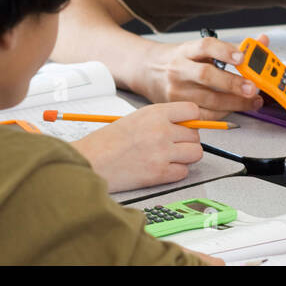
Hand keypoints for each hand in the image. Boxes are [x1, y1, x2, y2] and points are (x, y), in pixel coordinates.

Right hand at [71, 101, 203, 190]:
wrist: (91, 162)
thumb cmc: (107, 141)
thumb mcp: (136, 118)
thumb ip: (162, 119)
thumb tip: (186, 124)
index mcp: (156, 113)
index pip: (193, 111)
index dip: (192, 120)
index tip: (187, 126)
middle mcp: (162, 131)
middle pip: (195, 135)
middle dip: (187, 141)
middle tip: (173, 145)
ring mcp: (162, 153)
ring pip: (195, 153)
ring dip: (186, 157)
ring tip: (170, 157)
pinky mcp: (159, 174)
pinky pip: (184, 172)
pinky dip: (176, 172)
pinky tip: (162, 168)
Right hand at [142, 34, 267, 116]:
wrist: (147, 70)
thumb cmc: (178, 59)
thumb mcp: (200, 48)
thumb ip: (231, 48)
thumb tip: (262, 42)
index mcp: (186, 50)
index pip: (205, 46)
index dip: (225, 51)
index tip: (242, 57)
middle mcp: (179, 69)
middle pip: (206, 76)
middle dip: (232, 83)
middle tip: (252, 87)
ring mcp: (176, 90)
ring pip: (207, 99)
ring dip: (234, 102)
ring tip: (252, 100)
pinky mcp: (176, 108)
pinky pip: (203, 115)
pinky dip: (222, 114)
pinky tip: (234, 109)